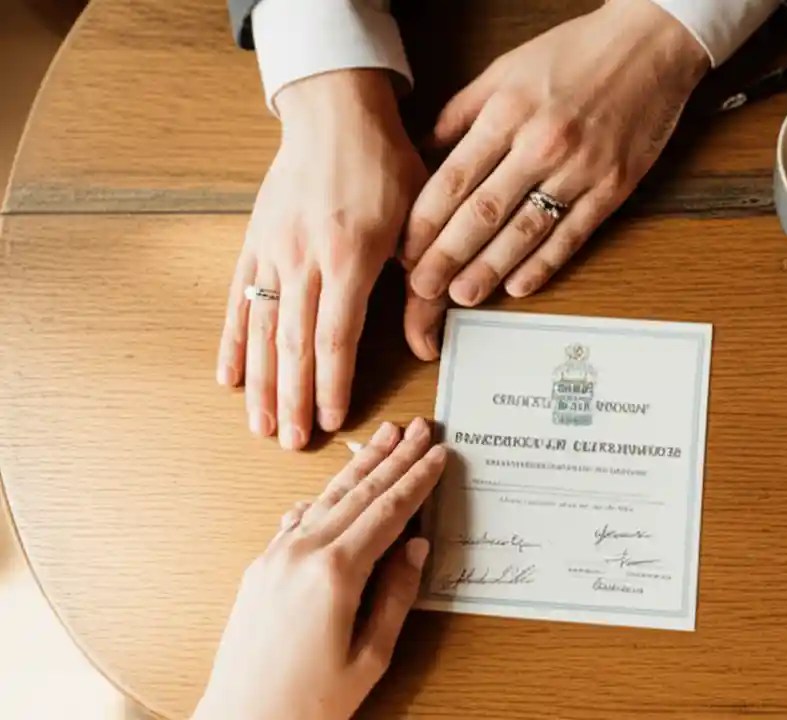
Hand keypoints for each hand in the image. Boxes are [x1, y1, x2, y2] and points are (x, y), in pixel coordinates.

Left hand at [195, 419, 444, 719]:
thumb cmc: (310, 702)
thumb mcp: (371, 655)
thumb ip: (396, 595)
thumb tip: (415, 546)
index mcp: (336, 573)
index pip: (388, 511)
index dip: (417, 480)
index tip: (437, 453)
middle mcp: (302, 554)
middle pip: (359, 492)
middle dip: (393, 457)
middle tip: (417, 427)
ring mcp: (276, 557)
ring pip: (327, 498)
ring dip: (360, 466)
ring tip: (383, 437)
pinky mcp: (261, 569)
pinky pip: (298, 519)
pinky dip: (324, 496)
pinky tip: (336, 485)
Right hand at [216, 70, 433, 448]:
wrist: (336, 115)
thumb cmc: (386, 166)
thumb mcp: (418, 223)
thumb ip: (421, 289)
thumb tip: (427, 347)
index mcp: (348, 256)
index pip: (336, 336)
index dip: (333, 383)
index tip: (333, 422)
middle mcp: (303, 259)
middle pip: (293, 344)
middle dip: (294, 398)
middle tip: (291, 444)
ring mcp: (271, 252)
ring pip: (260, 329)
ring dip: (261, 383)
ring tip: (261, 425)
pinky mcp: (253, 243)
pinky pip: (237, 301)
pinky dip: (231, 342)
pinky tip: (228, 378)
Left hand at [399, 0, 708, 338]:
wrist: (651, 43)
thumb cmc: (578, 51)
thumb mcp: (506, 67)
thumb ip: (463, 111)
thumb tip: (425, 149)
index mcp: (508, 112)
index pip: (453, 179)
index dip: (424, 222)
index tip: (406, 249)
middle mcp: (541, 143)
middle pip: (482, 212)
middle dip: (446, 256)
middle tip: (422, 288)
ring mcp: (579, 169)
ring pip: (524, 231)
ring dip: (489, 269)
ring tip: (462, 295)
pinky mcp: (613, 187)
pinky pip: (572, 234)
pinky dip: (544, 264)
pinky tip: (519, 284)